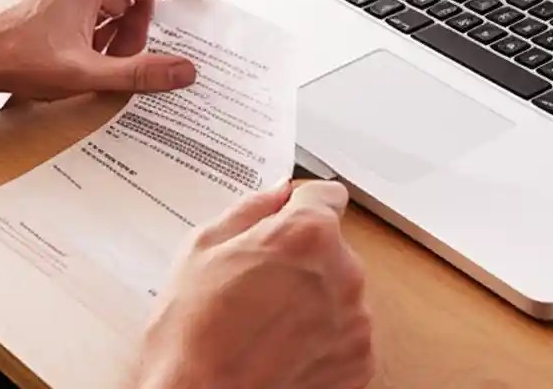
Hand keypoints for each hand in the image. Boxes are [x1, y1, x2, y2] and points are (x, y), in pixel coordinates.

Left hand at [0, 0, 196, 98]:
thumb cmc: (12, 56)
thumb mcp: (84, 73)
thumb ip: (140, 72)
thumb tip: (185, 71)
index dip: (183, 5)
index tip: (193, 33)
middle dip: (140, 34)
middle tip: (124, 63)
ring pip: (121, 8)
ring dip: (119, 40)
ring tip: (96, 65)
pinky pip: (101, 13)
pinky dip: (102, 38)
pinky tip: (84, 61)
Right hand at [129, 182, 374, 388]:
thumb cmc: (192, 335)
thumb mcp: (201, 249)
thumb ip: (250, 210)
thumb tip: (279, 194)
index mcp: (308, 234)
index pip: (329, 194)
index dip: (302, 207)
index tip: (287, 221)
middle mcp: (344, 272)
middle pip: (333, 247)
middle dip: (304, 259)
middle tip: (260, 286)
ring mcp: (356, 319)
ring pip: (341, 291)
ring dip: (315, 300)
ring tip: (268, 325)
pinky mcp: (360, 359)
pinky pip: (346, 333)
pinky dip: (323, 339)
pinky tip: (284, 350)